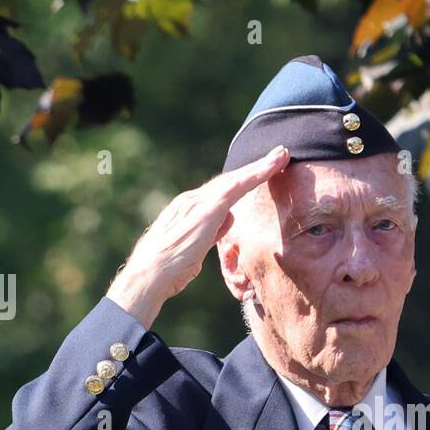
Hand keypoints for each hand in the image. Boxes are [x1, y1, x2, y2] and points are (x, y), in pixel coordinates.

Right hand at [106, 145, 289, 327]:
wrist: (148, 276)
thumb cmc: (167, 271)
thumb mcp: (195, 250)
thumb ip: (212, 233)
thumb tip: (229, 219)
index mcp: (189, 209)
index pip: (221, 191)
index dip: (243, 181)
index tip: (262, 172)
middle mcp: (192, 200)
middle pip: (230, 180)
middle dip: (255, 167)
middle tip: (279, 154)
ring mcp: (198, 203)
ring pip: (235, 180)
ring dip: (261, 166)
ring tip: (282, 155)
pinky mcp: (206, 210)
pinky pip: (236, 188)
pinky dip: (255, 176)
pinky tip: (272, 167)